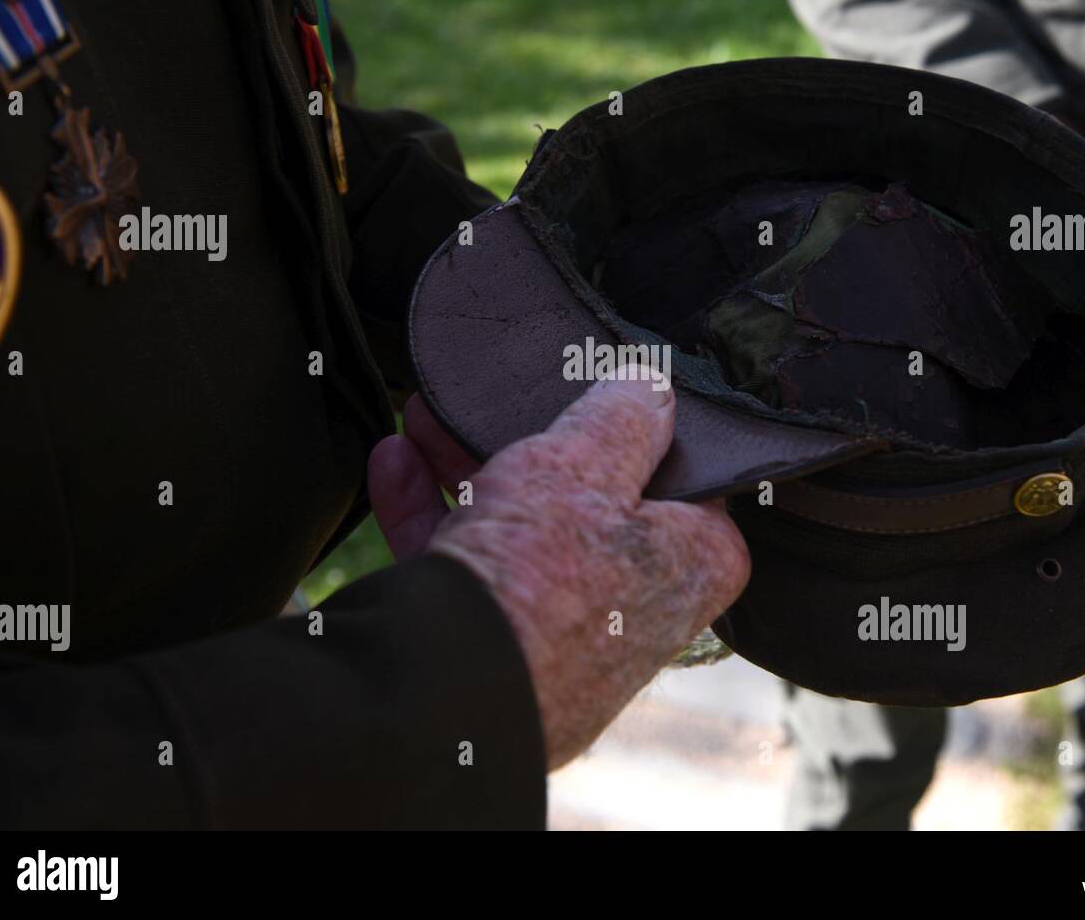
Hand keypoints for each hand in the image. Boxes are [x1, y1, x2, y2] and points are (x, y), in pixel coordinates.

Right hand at [367, 378, 750, 770]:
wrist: (445, 695)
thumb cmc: (539, 579)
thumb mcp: (587, 461)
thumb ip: (625, 414)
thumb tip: (651, 388)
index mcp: (691, 562)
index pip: (687, 478)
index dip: (641, 429)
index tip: (600, 388)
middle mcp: (635, 606)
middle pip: (588, 497)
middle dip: (527, 435)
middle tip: (494, 392)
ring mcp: (563, 633)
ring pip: (519, 527)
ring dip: (464, 465)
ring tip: (426, 415)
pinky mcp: (498, 650)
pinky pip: (468, 567)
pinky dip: (428, 513)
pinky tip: (393, 462)